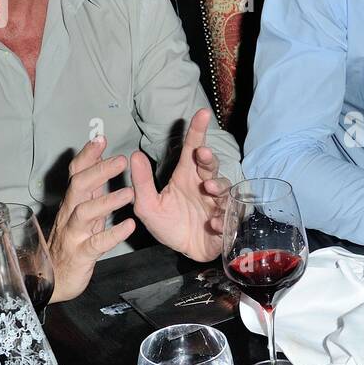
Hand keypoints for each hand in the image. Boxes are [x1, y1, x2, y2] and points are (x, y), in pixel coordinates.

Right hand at [48, 137, 135, 301]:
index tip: (101, 138)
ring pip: (84, 213)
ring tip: (130, 193)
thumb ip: (91, 186)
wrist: (53, 278)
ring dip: (107, 201)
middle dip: (98, 171)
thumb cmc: (73, 239)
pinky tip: (129, 226)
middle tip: (121, 160)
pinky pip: (95, 244)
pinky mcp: (81, 255)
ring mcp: (74, 234)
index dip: (87, 155)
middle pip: (79, 187)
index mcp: (74, 201)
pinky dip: (112, 234)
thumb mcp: (82, 209)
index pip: (77, 173)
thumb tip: (98, 156)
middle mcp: (70, 214)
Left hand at [130, 108, 230, 260]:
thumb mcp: (148, 205)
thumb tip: (134, 155)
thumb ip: (142, 182)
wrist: (183, 250)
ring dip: (218, 186)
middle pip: (211, 165)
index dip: (198, 131)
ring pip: (225, 187)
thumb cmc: (168, 224)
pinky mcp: (226, 221)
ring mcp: (217, 202)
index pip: (193, 149)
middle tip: (202, 155)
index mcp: (186, 177)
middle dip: (209, 157)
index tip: (202, 114)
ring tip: (209, 189)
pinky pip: (228, 216)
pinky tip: (212, 223)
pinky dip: (221, 219)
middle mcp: (204, 185)